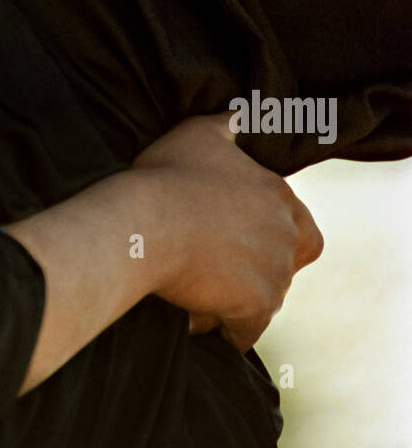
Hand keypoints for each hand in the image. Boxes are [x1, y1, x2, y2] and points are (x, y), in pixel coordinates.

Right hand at [131, 110, 323, 353]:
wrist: (146, 222)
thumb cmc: (167, 175)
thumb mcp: (198, 132)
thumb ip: (228, 123)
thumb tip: (243, 116)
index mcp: (277, 193)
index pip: (302, 228)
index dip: (272, 239)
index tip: (239, 242)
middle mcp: (285, 233)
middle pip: (286, 266)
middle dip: (257, 271)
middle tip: (219, 270)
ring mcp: (274, 272)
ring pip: (266, 299)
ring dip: (238, 300)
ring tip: (198, 292)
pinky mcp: (256, 306)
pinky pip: (247, 331)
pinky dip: (226, 330)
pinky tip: (198, 320)